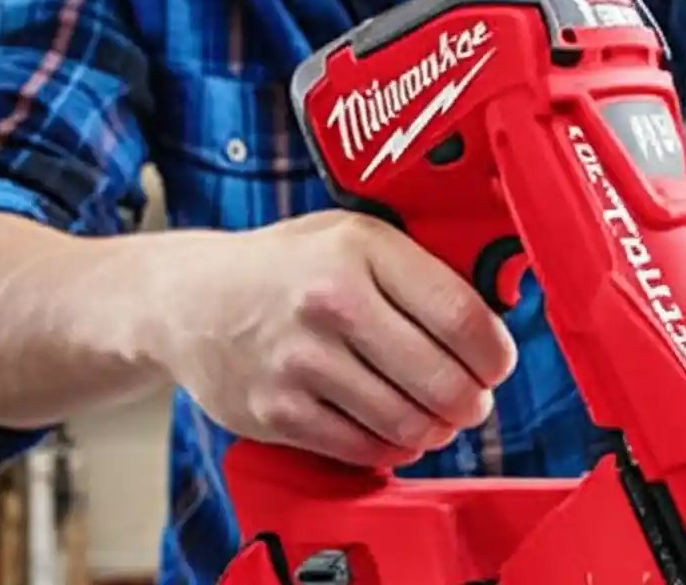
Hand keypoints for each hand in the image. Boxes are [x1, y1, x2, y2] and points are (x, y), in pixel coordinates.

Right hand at [152, 211, 516, 467]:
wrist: (187, 300)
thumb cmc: (284, 268)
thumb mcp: (350, 235)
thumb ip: (417, 265)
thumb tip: (499, 306)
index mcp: (358, 248)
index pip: (460, 314)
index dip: (495, 352)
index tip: (497, 361)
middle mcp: (328, 302)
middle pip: (441, 379)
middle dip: (471, 399)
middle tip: (472, 398)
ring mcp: (299, 362)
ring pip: (407, 423)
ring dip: (436, 429)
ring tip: (435, 416)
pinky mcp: (277, 412)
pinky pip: (365, 449)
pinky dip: (393, 447)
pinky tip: (393, 429)